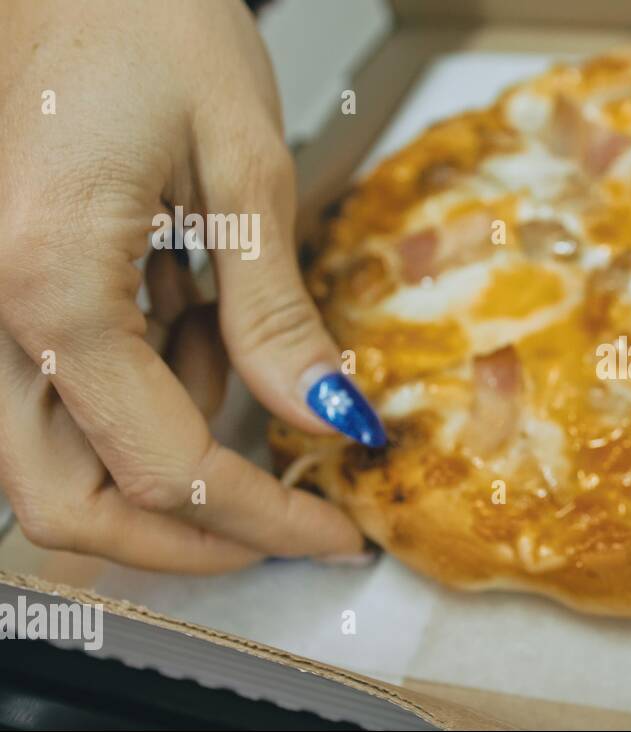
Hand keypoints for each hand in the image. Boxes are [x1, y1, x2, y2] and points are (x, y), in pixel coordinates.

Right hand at [0, 0, 370, 570]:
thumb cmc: (146, 22)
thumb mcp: (243, 167)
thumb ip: (275, 315)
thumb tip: (327, 420)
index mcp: (51, 285)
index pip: (164, 470)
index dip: (261, 520)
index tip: (333, 533)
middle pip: (68, 505)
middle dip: (188, 535)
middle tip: (287, 516)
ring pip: (51, 465)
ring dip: (162, 461)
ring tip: (233, 349)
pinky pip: (56, 399)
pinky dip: (139, 401)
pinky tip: (191, 317)